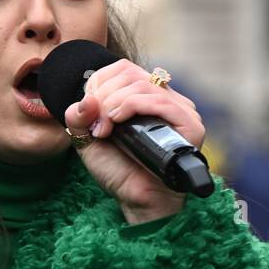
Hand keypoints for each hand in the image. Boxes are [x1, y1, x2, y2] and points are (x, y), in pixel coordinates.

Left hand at [62, 59, 205, 224]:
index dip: (99, 82)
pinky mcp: (190, 124)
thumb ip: (78, 117)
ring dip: (113, 103)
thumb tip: (85, 98)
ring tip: (103, 129)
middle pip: (130, 73)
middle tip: (95, 124)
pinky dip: (131, 106)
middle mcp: (165, 99)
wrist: (136, 199)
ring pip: (142, 84)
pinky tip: (116, 122)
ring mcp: (180, 110)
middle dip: (103, 95)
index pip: (122, 69)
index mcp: (144, 97)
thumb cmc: (118, 170)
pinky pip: (159, 100)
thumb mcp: (88, 140)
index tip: (88, 109)